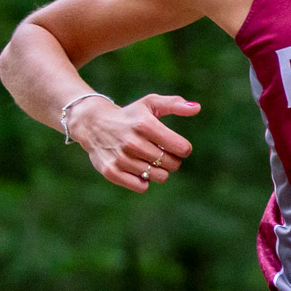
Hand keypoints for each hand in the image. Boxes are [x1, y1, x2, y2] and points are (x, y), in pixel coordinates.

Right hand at [69, 93, 198, 192]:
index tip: (176, 146)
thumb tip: (197, 108)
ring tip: (149, 160)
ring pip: (159, 176)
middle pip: (172, 164)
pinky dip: (144, 181)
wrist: (93, 124)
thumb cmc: (130, 115)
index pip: (181, 148)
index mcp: (144, 125)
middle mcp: (132, 142)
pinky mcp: (111, 172)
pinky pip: (142, 187)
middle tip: (162, 153)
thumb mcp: (151, 104)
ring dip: (159, 170)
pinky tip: (138, 169)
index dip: (183, 148)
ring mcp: (120, 158)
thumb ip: (175, 104)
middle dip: (172, 160)